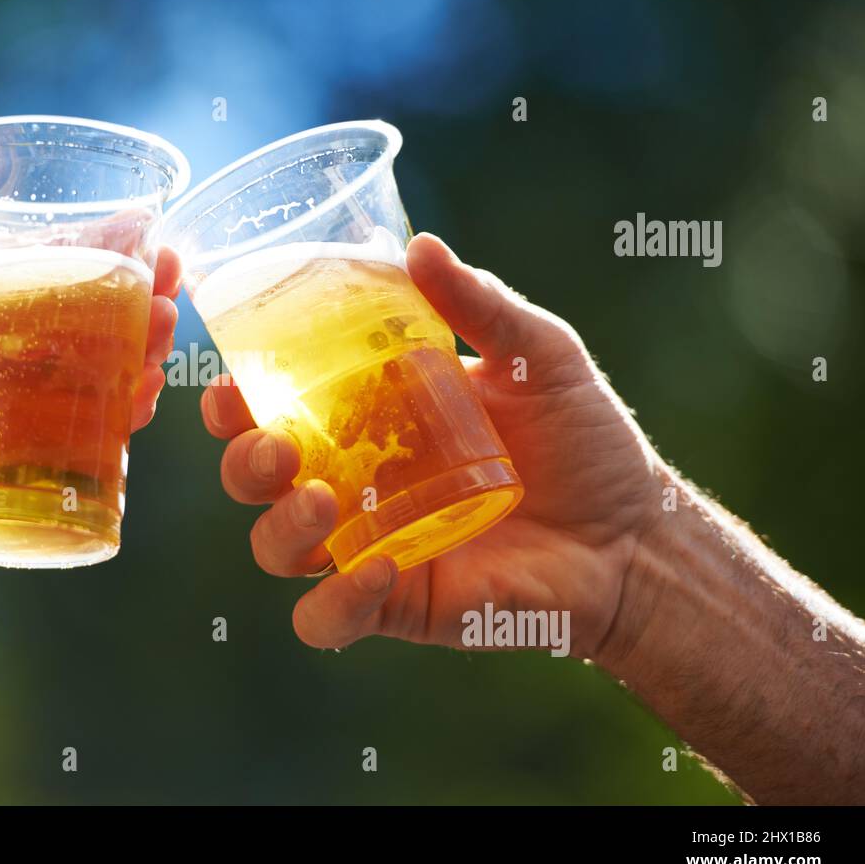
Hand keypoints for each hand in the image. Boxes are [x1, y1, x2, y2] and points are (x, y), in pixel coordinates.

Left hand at [0, 129, 181, 549]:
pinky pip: (75, 436)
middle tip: (170, 284)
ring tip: (161, 332)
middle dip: (136, 302)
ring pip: (91, 376)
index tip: (151, 232)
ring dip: (137, 354)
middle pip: (87, 322)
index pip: (53, 266)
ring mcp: (8, 404)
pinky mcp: (9, 455)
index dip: (106, 249)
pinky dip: (114, 418)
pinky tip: (140, 398)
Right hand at [201, 233, 666, 656]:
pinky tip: (380, 571)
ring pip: (275, 550)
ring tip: (325, 501)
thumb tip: (419, 245)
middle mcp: (352, 483)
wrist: (636, 537)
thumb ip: (479, 303)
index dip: (231, 402)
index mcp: (367, 420)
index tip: (228, 383)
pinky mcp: (395, 604)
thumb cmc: (585, 442)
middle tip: (279, 445)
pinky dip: (336, 602)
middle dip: (243, 463)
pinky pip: (327, 619)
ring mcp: (367, 546)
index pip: (272, 408)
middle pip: (254, 481)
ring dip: (281, 527)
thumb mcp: (537, 356)